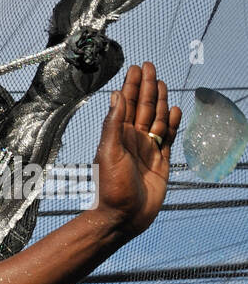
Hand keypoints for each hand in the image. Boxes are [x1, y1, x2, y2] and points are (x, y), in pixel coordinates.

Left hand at [92, 61, 182, 238]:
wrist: (123, 217)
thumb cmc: (112, 188)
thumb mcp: (108, 153)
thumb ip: (113, 125)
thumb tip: (117, 96)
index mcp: (118, 137)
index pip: (127, 105)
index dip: (132, 86)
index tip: (136, 67)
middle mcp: (133, 141)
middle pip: (143, 108)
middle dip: (146, 87)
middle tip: (149, 66)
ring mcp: (148, 150)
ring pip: (157, 120)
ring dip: (160, 101)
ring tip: (161, 83)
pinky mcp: (160, 163)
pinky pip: (168, 139)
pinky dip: (173, 124)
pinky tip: (175, 110)